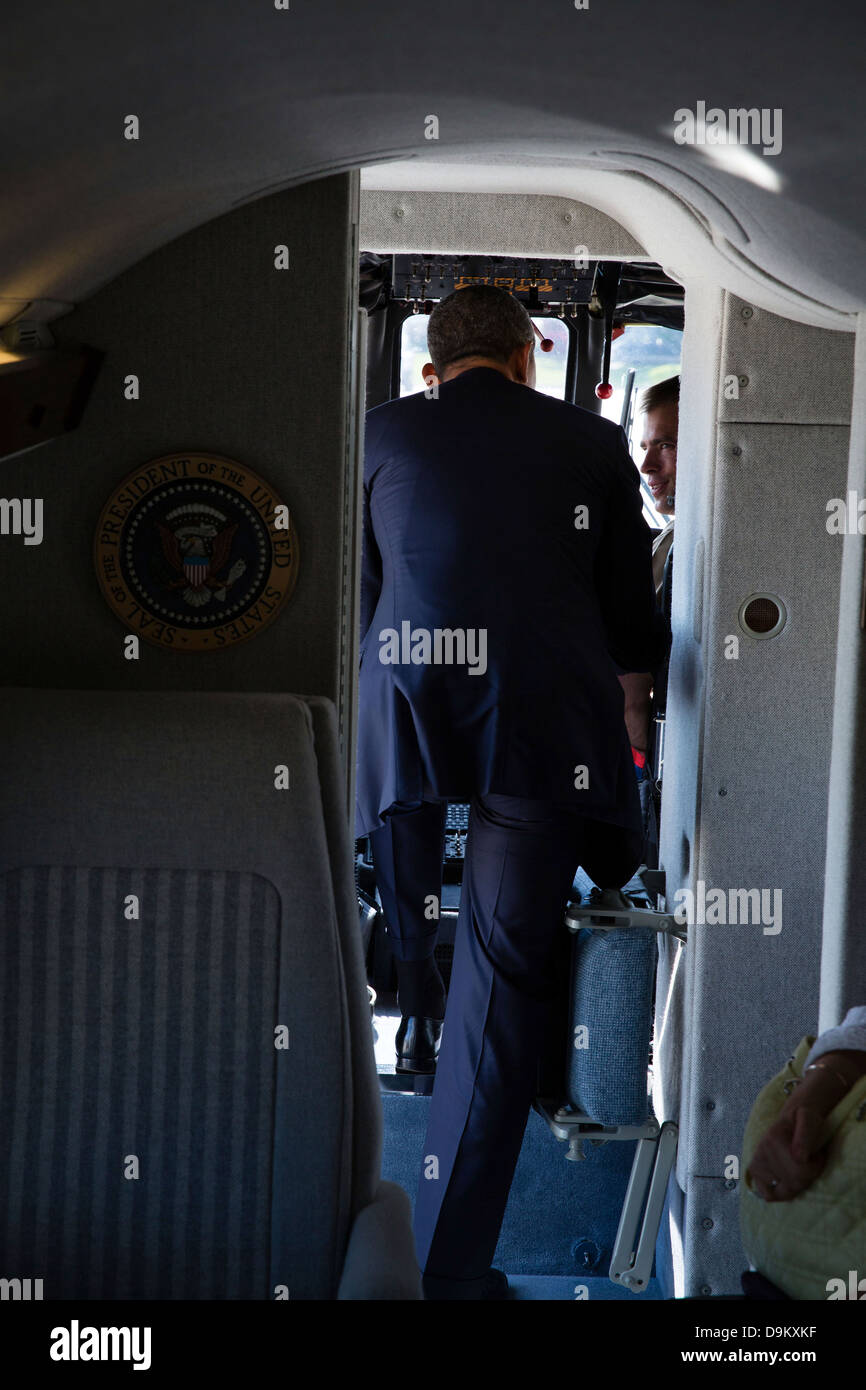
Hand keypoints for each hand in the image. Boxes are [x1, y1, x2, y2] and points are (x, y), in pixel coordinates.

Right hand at [746, 1050, 865, 1200]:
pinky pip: (764, 1191)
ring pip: (782, 1191)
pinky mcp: (755, 1168)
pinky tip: (783, 1186)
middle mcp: (762, 1149)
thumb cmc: (805, 1116)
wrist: (793, 1112)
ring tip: (799, 1167)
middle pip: (792, 1182)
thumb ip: (805, 1136)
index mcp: (774, 1138)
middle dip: (807, 1176)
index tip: (818, 1155)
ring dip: (795, 1183)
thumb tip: (799, 1157)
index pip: (800, 1170)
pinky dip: (774, 1193)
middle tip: (810, 1161)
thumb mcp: (809, 1118)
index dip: (816, 1166)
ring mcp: (758, 1159)